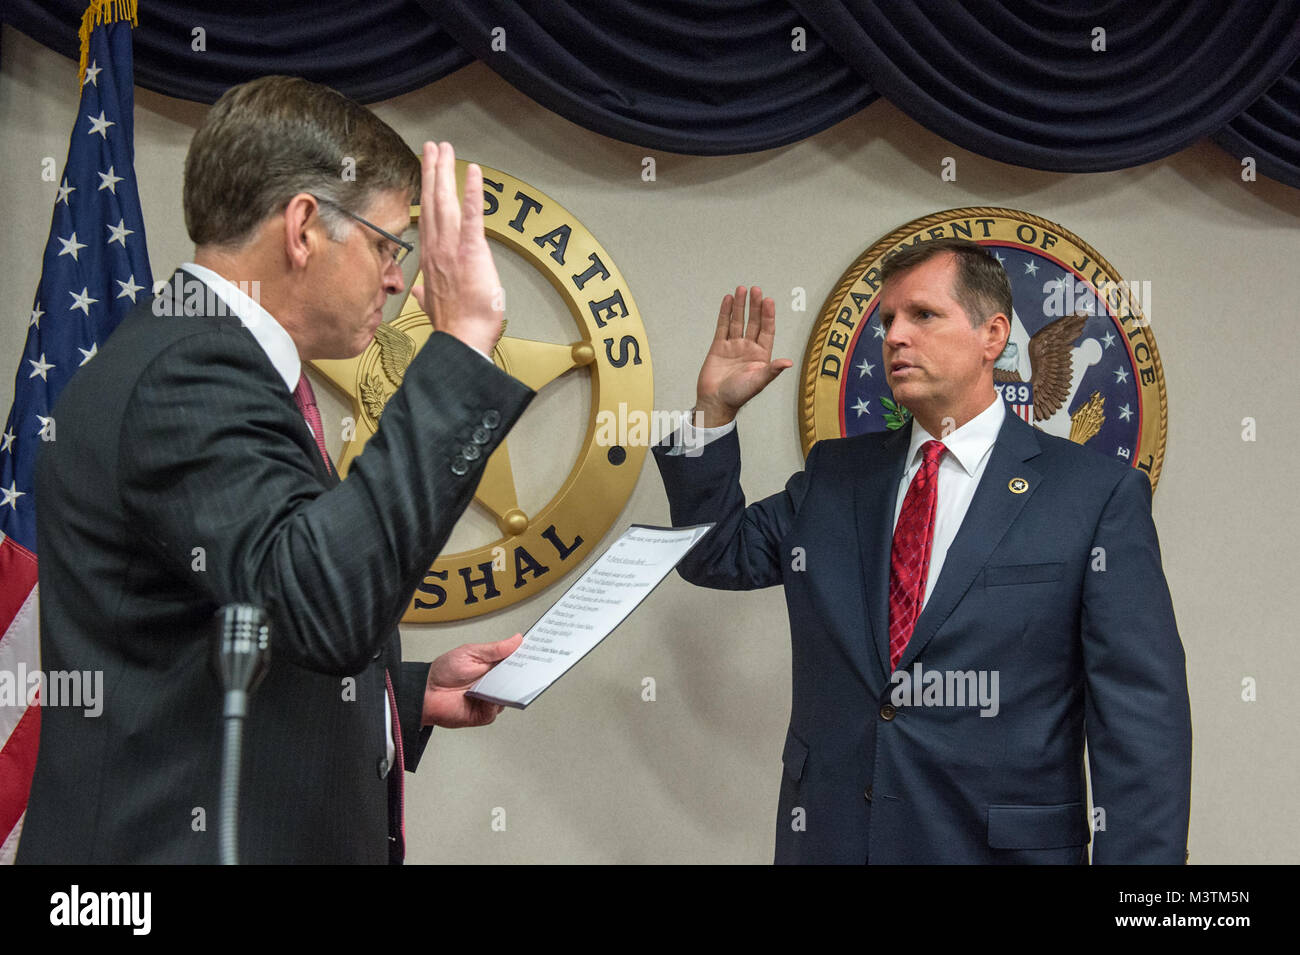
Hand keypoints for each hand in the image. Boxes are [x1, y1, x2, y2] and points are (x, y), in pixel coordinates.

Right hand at [411, 141, 503, 355]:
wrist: (462, 339)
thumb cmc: (454, 325)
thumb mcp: (433, 307)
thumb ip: (424, 294)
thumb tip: (417, 292)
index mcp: (432, 259)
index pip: (428, 218)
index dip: (426, 192)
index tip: (426, 173)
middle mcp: (438, 248)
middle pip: (432, 202)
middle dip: (432, 171)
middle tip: (432, 147)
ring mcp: (452, 248)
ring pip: (445, 202)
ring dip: (445, 173)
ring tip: (443, 150)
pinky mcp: (471, 251)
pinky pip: (473, 216)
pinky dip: (473, 194)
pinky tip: (473, 173)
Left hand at [421, 633, 522, 727]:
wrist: (426, 692)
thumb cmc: (443, 671)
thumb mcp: (471, 652)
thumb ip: (495, 649)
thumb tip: (516, 639)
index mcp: (492, 666)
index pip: (515, 661)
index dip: (526, 657)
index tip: (537, 652)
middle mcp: (494, 682)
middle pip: (516, 679)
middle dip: (523, 674)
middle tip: (528, 668)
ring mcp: (490, 698)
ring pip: (509, 695)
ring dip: (508, 689)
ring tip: (505, 681)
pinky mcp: (484, 713)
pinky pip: (497, 709)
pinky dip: (495, 703)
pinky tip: (488, 696)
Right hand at [694, 286, 791, 426]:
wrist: (715, 401)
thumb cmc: (738, 395)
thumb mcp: (758, 382)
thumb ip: (772, 370)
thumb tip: (788, 362)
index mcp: (761, 355)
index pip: (767, 330)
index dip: (768, 316)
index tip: (768, 301)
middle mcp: (748, 348)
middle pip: (754, 322)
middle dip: (755, 306)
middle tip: (755, 290)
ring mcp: (733, 346)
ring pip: (738, 321)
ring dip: (740, 306)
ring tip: (741, 290)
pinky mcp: (719, 347)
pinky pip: (723, 326)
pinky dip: (725, 313)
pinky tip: (728, 300)